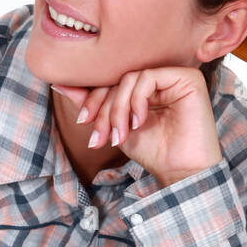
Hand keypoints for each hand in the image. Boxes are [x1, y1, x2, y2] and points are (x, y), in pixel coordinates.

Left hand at [52, 65, 222, 187]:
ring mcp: (174, 75)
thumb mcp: (114, 127)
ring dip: (118, 109)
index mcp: (145, 86)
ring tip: (121, 135)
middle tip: (99, 136)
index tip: (84, 121)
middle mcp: (160, 76)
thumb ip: (92, 106)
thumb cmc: (153, 151)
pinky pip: (148, 78)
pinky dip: (136, 101)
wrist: (180, 171)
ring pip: (130, 79)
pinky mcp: (187, 77)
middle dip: (103, 108)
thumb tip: (59, 84)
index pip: (111, 82)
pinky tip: (138, 122)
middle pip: (118, 79)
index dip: (93, 99)